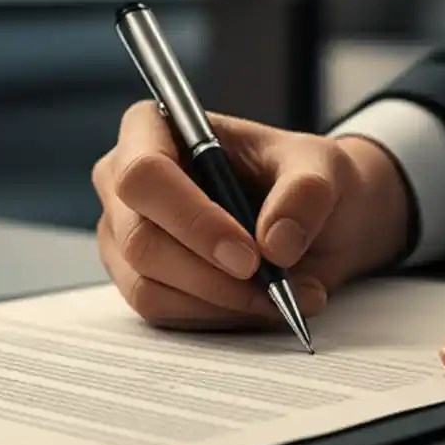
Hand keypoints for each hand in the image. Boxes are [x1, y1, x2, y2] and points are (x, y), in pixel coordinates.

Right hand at [91, 101, 410, 329]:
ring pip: (148, 287)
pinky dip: (218, 317)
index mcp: (153, 127)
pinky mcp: (136, 278)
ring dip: (222, 302)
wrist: (311, 220)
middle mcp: (123, 179)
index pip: (144, 174)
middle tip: (273, 286)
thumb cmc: (302, 177)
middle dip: (210, 274)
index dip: (191, 219)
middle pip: (140, 239)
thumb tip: (275, 243)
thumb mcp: (322, 167)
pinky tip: (260, 304)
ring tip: (284, 295)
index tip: (248, 255)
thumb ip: (306, 193)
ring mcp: (123, 232)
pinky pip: (162, 313)